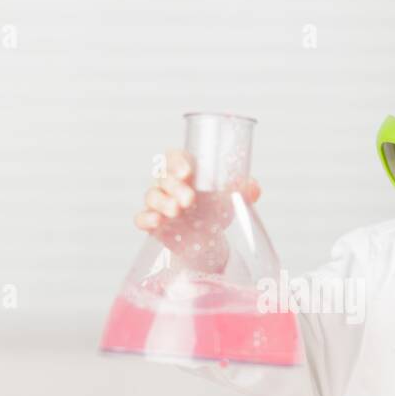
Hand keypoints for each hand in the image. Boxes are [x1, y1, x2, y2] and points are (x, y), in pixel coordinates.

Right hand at [134, 149, 260, 231]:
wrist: (209, 240)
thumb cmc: (215, 209)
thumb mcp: (231, 198)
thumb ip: (244, 190)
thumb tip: (253, 186)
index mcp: (185, 170)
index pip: (173, 156)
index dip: (176, 161)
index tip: (186, 171)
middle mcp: (168, 183)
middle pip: (163, 177)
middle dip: (174, 187)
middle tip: (189, 200)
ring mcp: (159, 202)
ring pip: (152, 195)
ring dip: (162, 202)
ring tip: (176, 212)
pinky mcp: (152, 223)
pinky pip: (141, 217)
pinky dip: (146, 218)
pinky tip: (157, 221)